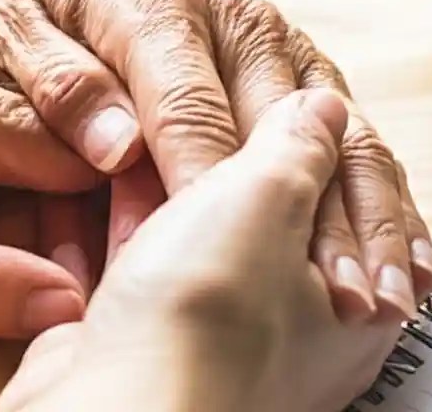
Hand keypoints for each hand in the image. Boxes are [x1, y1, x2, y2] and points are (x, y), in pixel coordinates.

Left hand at [0, 0, 431, 320]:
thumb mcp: (13, 15)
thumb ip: (57, 80)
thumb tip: (113, 150)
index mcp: (155, 6)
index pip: (190, 111)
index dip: (210, 191)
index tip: (230, 261)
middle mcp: (236, 20)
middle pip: (282, 132)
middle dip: (308, 224)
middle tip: (330, 307)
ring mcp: (281, 44)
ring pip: (342, 137)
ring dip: (370, 221)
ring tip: (388, 301)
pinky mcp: (306, 68)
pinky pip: (356, 136)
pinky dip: (386, 200)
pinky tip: (408, 261)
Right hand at [0, 91, 402, 411]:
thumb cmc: (207, 325)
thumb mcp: (268, 200)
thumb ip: (297, 147)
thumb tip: (323, 108)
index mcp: (351, 305)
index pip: (350, 201)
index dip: (310, 137)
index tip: (274, 88)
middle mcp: (287, 329)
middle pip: (258, 217)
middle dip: (220, 153)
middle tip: (196, 94)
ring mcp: (206, 339)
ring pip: (185, 239)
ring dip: (155, 184)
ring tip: (128, 121)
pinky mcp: (138, 344)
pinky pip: (126, 268)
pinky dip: (105, 225)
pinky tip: (80, 180)